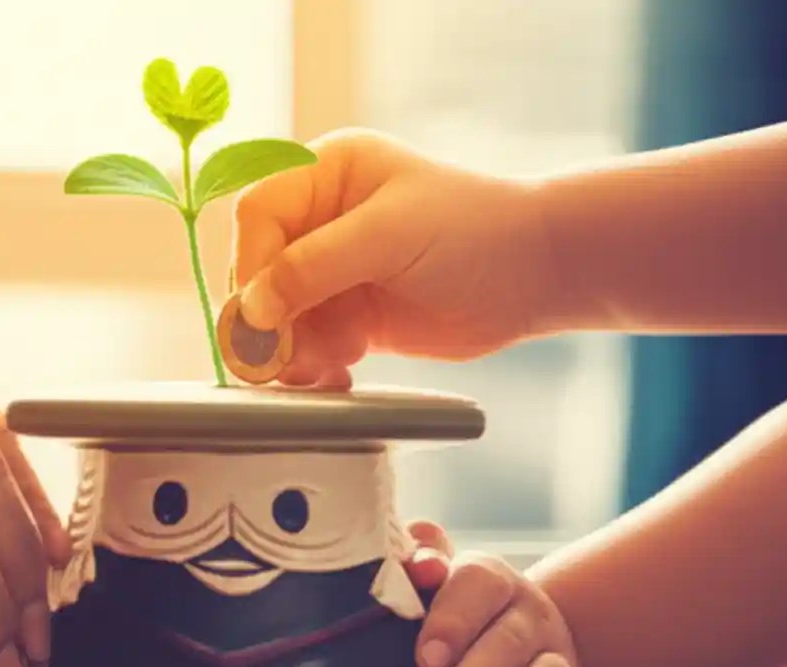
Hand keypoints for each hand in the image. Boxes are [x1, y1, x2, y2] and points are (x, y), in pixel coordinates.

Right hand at [230, 128, 553, 387]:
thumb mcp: (388, 236)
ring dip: (291, 349)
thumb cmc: (471, 231)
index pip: (258, 213)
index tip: (262, 312)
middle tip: (281, 357)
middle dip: (268, 317)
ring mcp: (335, 270)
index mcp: (326, 173)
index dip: (251, 264)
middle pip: (259, 270)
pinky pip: (308, 344)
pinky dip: (313, 365)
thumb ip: (314, 266)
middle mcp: (322, 218)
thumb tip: (250, 309)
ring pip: (279, 315)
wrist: (536, 275)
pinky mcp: (351, 315)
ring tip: (324, 368)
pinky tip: (340, 374)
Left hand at [413, 550, 599, 666]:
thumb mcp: (428, 589)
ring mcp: (561, 656)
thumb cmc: (450, 619)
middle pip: (509, 643)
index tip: (427, 661)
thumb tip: (422, 567)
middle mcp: (532, 613)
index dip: (453, 621)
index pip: (479, 582)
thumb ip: (417, 567)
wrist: (504, 642)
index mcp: (492, 579)